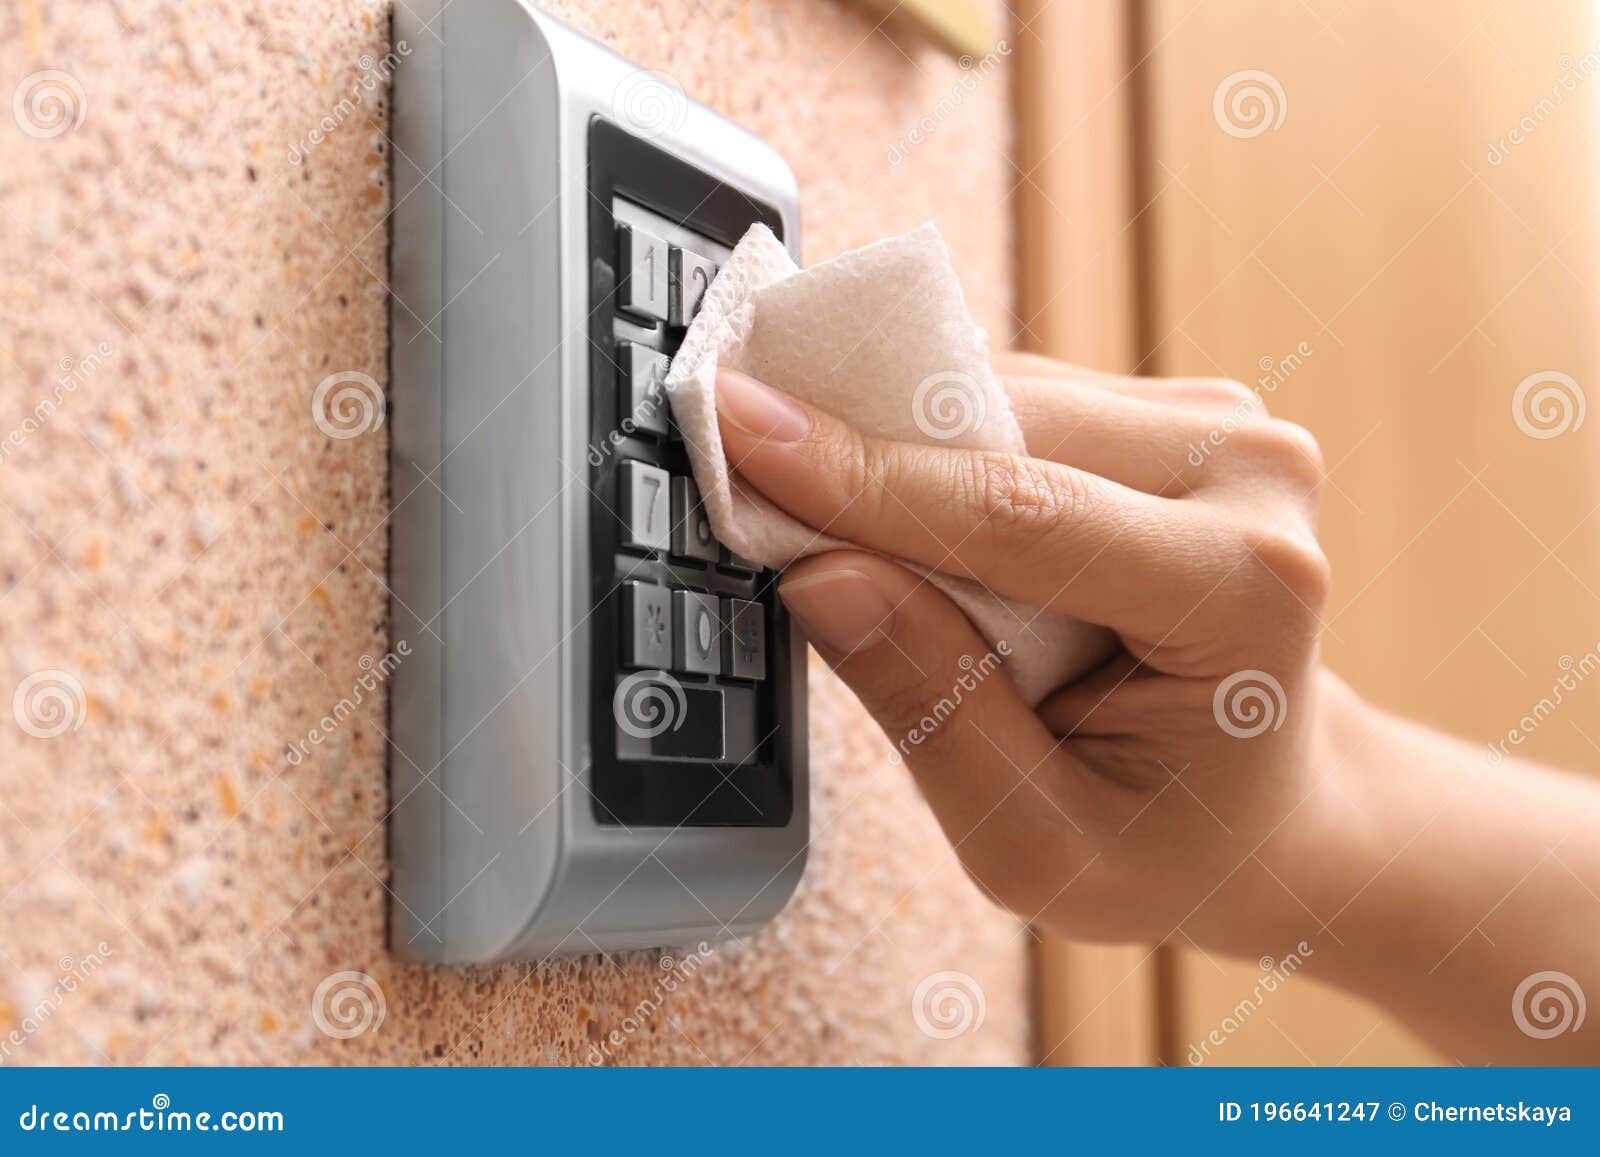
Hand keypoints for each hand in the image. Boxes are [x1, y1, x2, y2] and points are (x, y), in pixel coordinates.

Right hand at [715, 353, 1333, 951]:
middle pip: (1003, 430)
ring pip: (1002, 395)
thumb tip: (817, 575)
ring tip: (831, 530)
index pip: (1013, 513)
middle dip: (859, 455)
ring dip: (898, 453)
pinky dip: (939, 452)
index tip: (728, 425)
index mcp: (1244, 589)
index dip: (856, 475)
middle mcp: (1253, 473)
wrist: (1272, 807)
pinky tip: (908, 515)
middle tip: (739, 481)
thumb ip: (932, 708)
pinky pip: (1019, 399)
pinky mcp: (1177, 411)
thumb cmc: (1165, 841)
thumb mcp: (1035, 843)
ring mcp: (1222, 426)